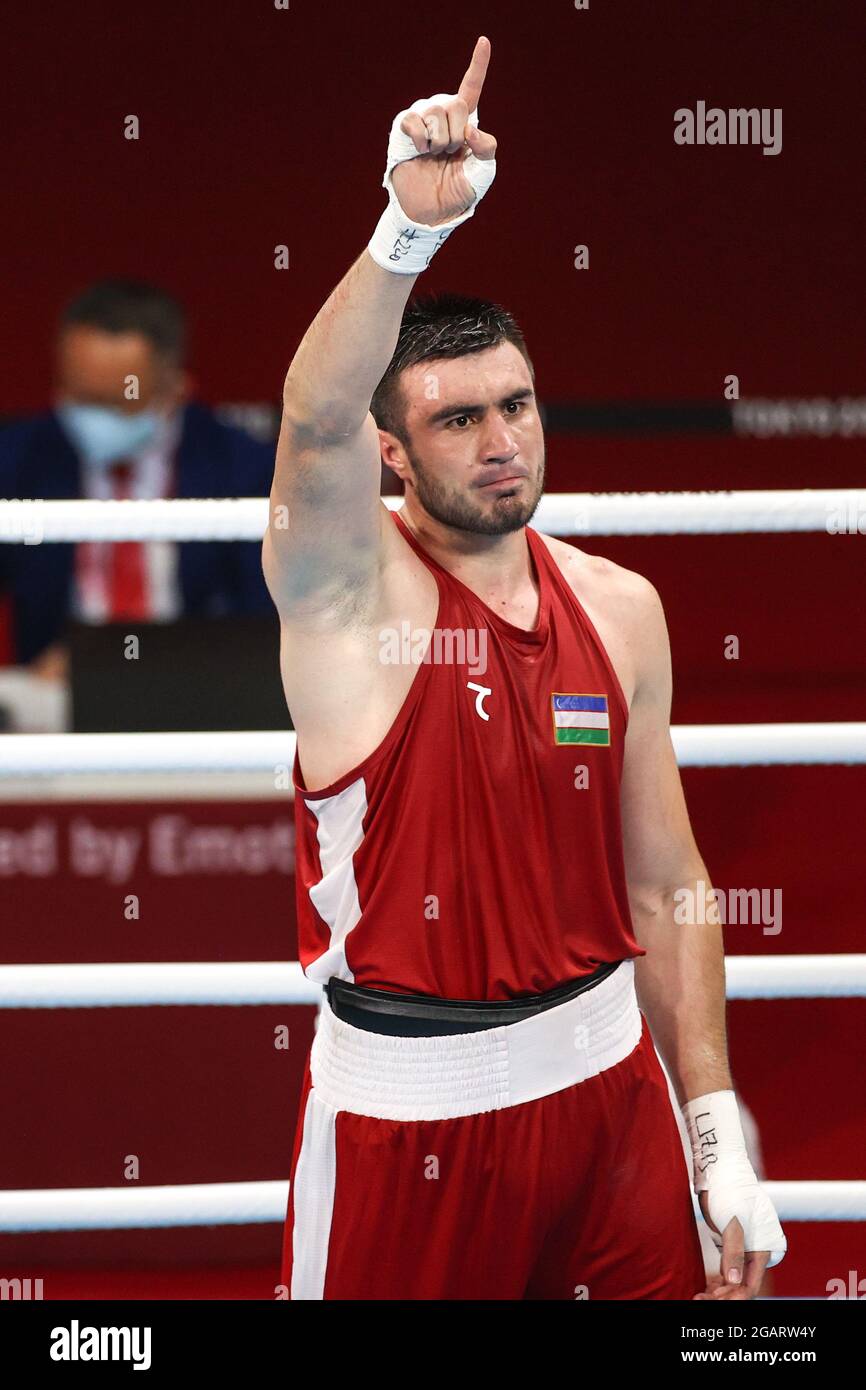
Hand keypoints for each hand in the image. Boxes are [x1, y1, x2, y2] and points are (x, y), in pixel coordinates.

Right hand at [391, 36, 496, 226]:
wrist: (431, 211)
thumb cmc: (457, 190)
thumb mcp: (482, 172)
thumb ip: (487, 149)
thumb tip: (470, 130)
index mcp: (464, 121)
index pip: (472, 88)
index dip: (478, 65)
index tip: (483, 42)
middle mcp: (442, 114)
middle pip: (455, 103)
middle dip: (455, 134)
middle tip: (448, 153)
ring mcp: (422, 119)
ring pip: (436, 112)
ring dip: (439, 141)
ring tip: (434, 155)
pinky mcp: (404, 128)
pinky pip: (414, 121)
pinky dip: (420, 140)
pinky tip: (420, 152)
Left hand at [692, 1200, 770, 1298]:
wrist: (721, 1170)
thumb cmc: (730, 1192)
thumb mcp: (732, 1223)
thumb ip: (734, 1252)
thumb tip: (734, 1280)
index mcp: (764, 1249)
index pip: (750, 1284)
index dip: (734, 1297)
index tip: (714, 1301)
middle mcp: (756, 1252)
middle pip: (742, 1284)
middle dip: (724, 1295)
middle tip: (699, 1300)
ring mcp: (743, 1248)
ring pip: (734, 1278)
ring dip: (719, 1290)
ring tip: (699, 1297)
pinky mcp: (731, 1243)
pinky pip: (728, 1268)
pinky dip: (718, 1280)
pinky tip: (705, 1288)